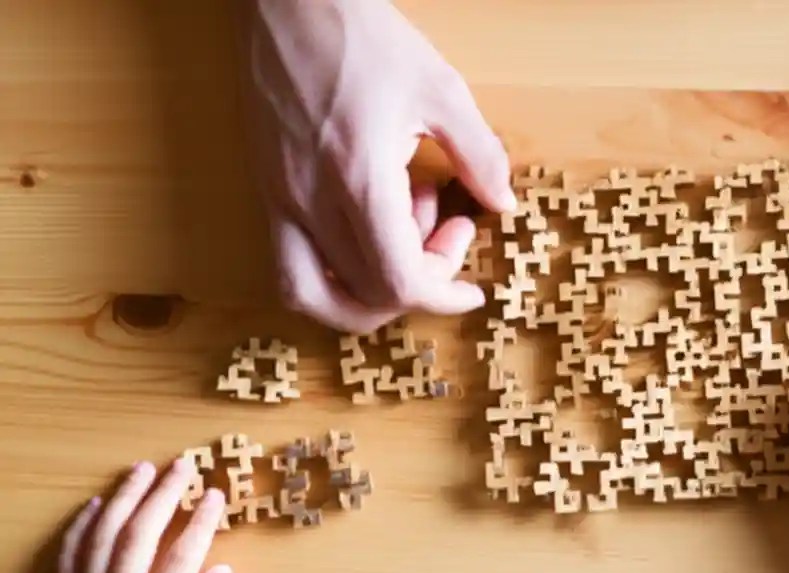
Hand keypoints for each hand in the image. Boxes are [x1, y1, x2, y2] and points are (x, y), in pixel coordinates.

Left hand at [57, 460, 229, 572]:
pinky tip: (93, 507)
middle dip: (162, 494)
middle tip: (181, 465)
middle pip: (138, 535)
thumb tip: (220, 571)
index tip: (216, 494)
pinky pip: (66, 559)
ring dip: (121, 498)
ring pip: (100, 538)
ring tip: (141, 471)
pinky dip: (79, 528)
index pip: (182, 556)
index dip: (202, 521)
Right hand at [243, 0, 515, 332]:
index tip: (470, 289)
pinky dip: (331, 274)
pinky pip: (288, 264)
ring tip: (406, 235)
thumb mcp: (441, 89)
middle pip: (364, 291)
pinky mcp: (265, 190)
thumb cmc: (362, 37)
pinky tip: (370, 225)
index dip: (442, 298)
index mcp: (358, 178)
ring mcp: (277, 199)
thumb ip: (478, 154)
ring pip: (312, 294)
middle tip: (449, 230)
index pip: (399, 280)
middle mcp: (308, 200)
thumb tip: (501, 202)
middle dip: (419, 281)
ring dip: (366, 293)